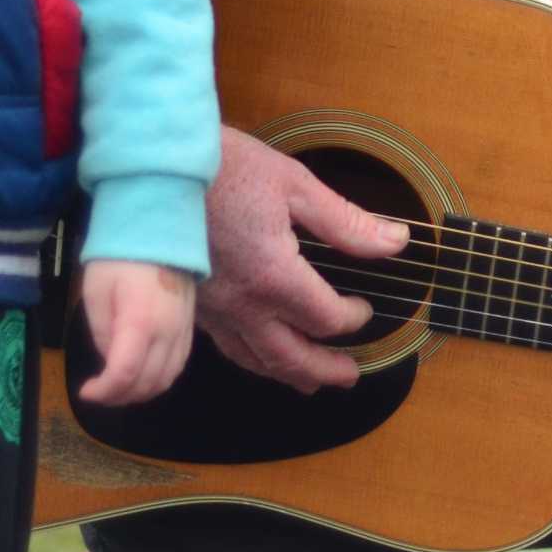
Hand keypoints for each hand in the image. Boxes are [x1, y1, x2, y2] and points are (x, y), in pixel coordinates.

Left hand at [75, 260, 198, 405]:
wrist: (158, 230)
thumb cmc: (119, 258)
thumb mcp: (96, 293)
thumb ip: (101, 333)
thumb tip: (108, 360)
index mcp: (139, 321)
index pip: (125, 373)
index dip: (104, 391)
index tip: (86, 391)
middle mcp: (167, 331)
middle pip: (147, 382)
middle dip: (119, 396)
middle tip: (99, 392)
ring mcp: (183, 330)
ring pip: (167, 379)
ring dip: (141, 392)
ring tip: (118, 388)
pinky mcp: (189, 326)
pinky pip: (178, 364)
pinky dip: (160, 379)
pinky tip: (142, 375)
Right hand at [195, 127, 409, 393]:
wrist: (155, 168)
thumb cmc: (227, 168)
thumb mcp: (296, 185)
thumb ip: (347, 223)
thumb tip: (396, 242)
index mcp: (274, 275)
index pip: (324, 318)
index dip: (352, 319)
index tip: (364, 310)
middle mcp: (242, 304)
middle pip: (290, 356)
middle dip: (324, 370)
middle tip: (349, 377)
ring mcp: (213, 310)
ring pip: (254, 359)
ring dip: (288, 374)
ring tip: (310, 383)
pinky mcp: (193, 305)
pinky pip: (226, 346)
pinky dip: (251, 359)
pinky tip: (259, 355)